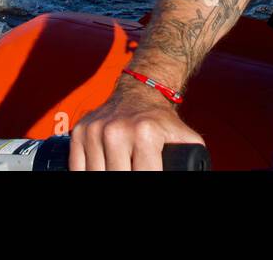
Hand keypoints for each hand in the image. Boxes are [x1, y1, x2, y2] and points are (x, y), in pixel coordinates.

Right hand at [69, 82, 205, 170]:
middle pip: (116, 177)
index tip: (150, 178)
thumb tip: (196, 172)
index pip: (144, 176)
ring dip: (106, 176)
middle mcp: (116, 130)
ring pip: (95, 175)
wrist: (139, 91)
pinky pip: (77, 167)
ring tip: (121, 168)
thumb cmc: (163, 121)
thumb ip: (194, 160)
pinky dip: (87, 172)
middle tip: (134, 172)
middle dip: (126, 179)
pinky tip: (102, 169)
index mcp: (145, 133)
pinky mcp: (79, 132)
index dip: (148, 182)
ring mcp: (94, 130)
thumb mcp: (185, 138)